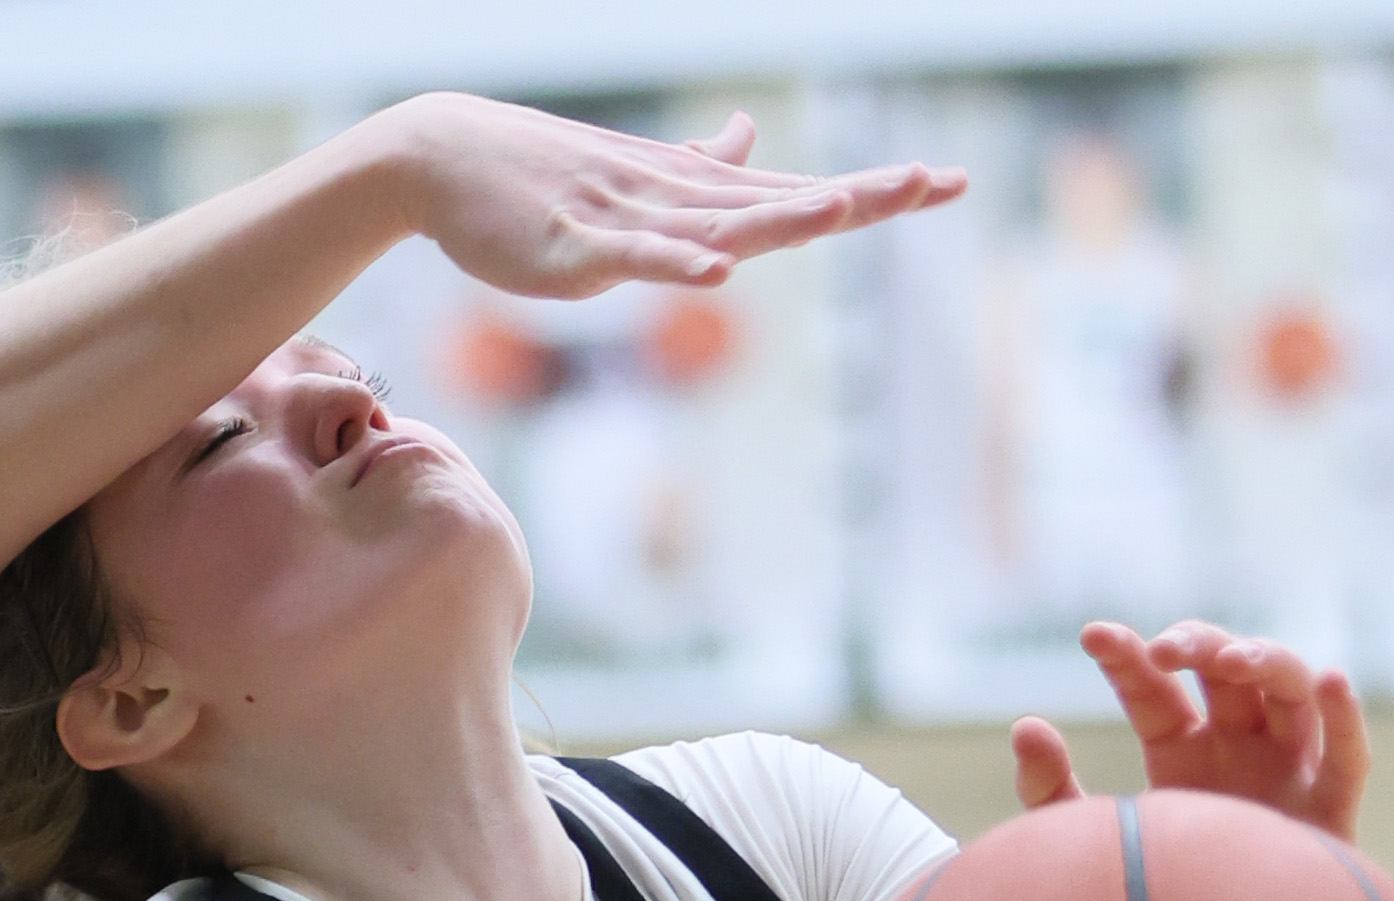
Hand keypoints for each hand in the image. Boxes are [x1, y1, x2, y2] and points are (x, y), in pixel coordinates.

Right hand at [379, 94, 963, 300]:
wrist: (446, 159)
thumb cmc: (539, 176)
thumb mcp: (632, 175)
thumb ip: (697, 168)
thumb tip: (744, 136)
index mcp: (693, 194)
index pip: (797, 192)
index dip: (871, 189)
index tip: (947, 182)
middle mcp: (675, 200)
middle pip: (780, 201)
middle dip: (856, 195)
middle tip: (934, 181)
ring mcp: (627, 220)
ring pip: (719, 223)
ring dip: (784, 219)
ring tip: (846, 210)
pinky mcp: (575, 247)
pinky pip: (634, 258)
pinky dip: (677, 263)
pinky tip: (717, 271)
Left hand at [1013, 620, 1369, 843]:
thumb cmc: (1143, 899)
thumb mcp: (1083, 838)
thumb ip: (1049, 789)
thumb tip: (1025, 726)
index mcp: (1179, 750)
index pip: (1154, 688)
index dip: (1128, 657)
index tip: (1092, 635)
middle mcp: (1236, 750)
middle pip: (1227, 674)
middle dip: (1200, 646)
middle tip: (1165, 649)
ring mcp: (1285, 774)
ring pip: (1291, 694)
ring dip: (1268, 662)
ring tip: (1231, 660)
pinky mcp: (1327, 816)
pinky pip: (1347, 760)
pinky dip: (1345, 718)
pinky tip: (1330, 680)